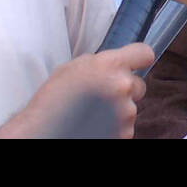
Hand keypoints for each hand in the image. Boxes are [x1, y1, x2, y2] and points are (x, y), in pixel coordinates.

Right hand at [0, 42, 152, 138]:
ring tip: (91, 115)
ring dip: (116, 111)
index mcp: (110, 65)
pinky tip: (94, 126)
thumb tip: (115, 63)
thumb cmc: (52, 101)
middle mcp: (121, 87)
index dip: (139, 59)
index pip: (144, 53)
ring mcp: (125, 112)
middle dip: (125, 91)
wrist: (42, 131)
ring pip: (130, 108)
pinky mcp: (124, 133)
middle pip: (138, 85)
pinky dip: (113, 128)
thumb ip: (100, 63)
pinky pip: (125, 127)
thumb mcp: (73, 68)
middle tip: (102, 98)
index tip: (136, 64)